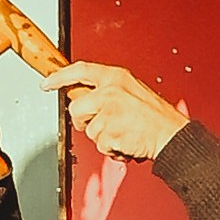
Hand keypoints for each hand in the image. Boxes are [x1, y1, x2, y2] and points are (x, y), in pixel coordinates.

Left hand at [55, 59, 187, 163]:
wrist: (171, 134)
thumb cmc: (155, 115)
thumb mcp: (132, 90)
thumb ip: (108, 90)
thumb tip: (86, 97)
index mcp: (116, 77)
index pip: (80, 70)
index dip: (60, 76)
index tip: (47, 83)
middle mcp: (110, 92)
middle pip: (76, 108)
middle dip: (83, 120)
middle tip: (100, 124)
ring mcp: (110, 112)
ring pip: (89, 130)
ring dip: (103, 137)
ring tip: (122, 131)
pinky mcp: (111, 132)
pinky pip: (100, 145)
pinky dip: (111, 149)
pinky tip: (125, 141)